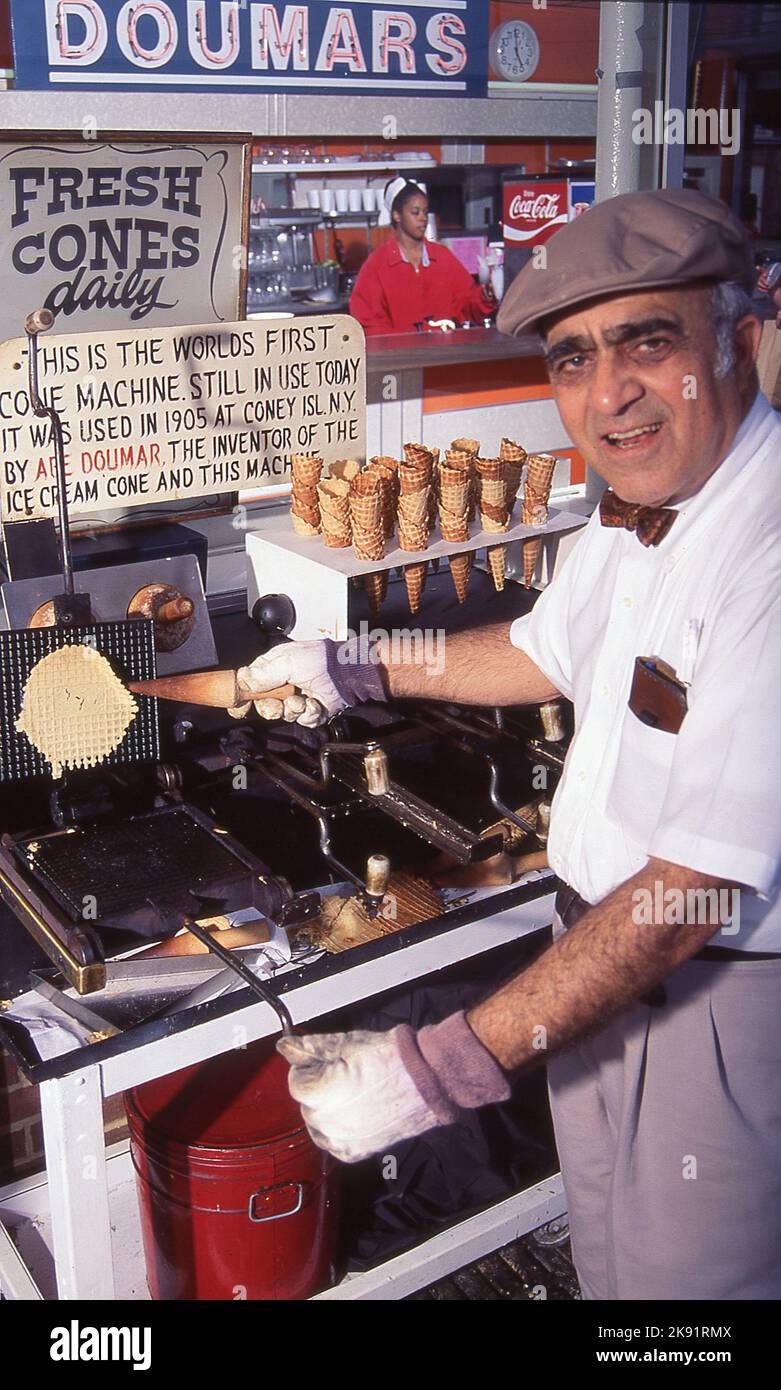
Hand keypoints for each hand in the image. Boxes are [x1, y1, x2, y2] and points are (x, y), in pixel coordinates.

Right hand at [237, 641, 345, 726]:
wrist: (346, 672)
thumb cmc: (321, 659)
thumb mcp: (286, 662)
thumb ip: (262, 674)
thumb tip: (242, 680)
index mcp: (273, 668)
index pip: (250, 685)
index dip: (245, 697)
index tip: (241, 706)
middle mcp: (283, 684)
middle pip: (264, 705)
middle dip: (271, 707)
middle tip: (279, 701)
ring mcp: (297, 698)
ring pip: (283, 715)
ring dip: (293, 709)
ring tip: (303, 698)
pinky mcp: (310, 711)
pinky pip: (302, 721)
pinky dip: (309, 713)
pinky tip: (314, 702)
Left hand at [277, 1028, 440, 1162]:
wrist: (427, 1080)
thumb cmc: (390, 1058)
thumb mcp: (345, 1043)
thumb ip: (309, 1048)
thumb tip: (285, 1047)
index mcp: (320, 1094)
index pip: (295, 1082)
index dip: (309, 1067)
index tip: (326, 1062)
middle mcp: (327, 1122)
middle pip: (306, 1103)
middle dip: (318, 1088)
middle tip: (344, 1073)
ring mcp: (342, 1139)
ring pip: (318, 1123)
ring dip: (326, 1109)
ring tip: (352, 1092)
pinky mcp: (357, 1151)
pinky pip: (333, 1142)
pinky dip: (338, 1129)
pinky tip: (355, 1111)